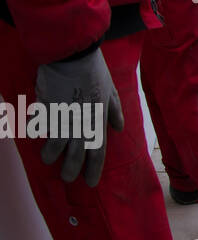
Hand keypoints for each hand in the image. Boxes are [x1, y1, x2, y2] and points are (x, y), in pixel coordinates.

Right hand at [34, 48, 124, 186]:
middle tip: (67, 178)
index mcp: (98, 121)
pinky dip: (36, 133)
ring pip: (54, 147)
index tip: (91, 182)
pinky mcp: (44, 112)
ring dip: (50, 156)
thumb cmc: (94, 71)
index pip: (98, 152)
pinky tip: (36, 136)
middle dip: (70, 171)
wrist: (72, 57)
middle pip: (75, 156)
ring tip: (48, 159)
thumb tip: (120, 127)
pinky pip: (38, 128)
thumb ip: (113, 110)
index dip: (94, 169)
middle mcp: (81, 125)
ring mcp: (62, 119)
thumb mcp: (111, 90)